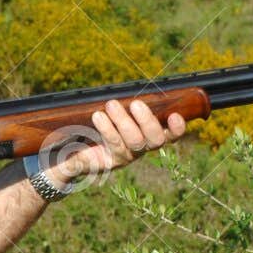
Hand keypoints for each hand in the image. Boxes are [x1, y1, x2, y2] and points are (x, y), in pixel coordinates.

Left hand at [49, 98, 187, 186]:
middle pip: (155, 139)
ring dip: (124, 122)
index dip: (177, 128)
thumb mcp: (113, 113)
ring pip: (134, 142)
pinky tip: (98, 116)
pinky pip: (112, 146)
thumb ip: (125, 105)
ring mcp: (126, 156)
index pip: (171, 134)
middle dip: (147, 120)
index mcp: (149, 134)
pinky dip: (107, 129)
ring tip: (111, 105)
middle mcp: (142, 148)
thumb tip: (137, 91)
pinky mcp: (109, 161)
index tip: (175, 115)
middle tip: (135, 103)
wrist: (74, 149)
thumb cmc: (100, 124)